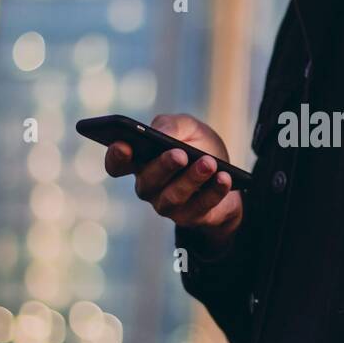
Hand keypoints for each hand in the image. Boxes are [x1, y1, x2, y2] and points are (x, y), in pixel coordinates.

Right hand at [104, 112, 243, 255]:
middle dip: (163, 167)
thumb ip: (173, 125)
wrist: (227, 174)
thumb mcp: (188, 128)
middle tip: (179, 154)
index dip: (116, 157)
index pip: (117, 164)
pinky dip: (214, 191)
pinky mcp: (191, 218)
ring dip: (192, 179)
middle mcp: (149, 187)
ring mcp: (168, 205)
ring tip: (209, 163)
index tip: (124, 146)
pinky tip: (224, 178)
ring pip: (173, 197)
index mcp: (140, 162)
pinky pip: (201, 207)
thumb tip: (162, 133)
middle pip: (147, 182)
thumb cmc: (198, 147)